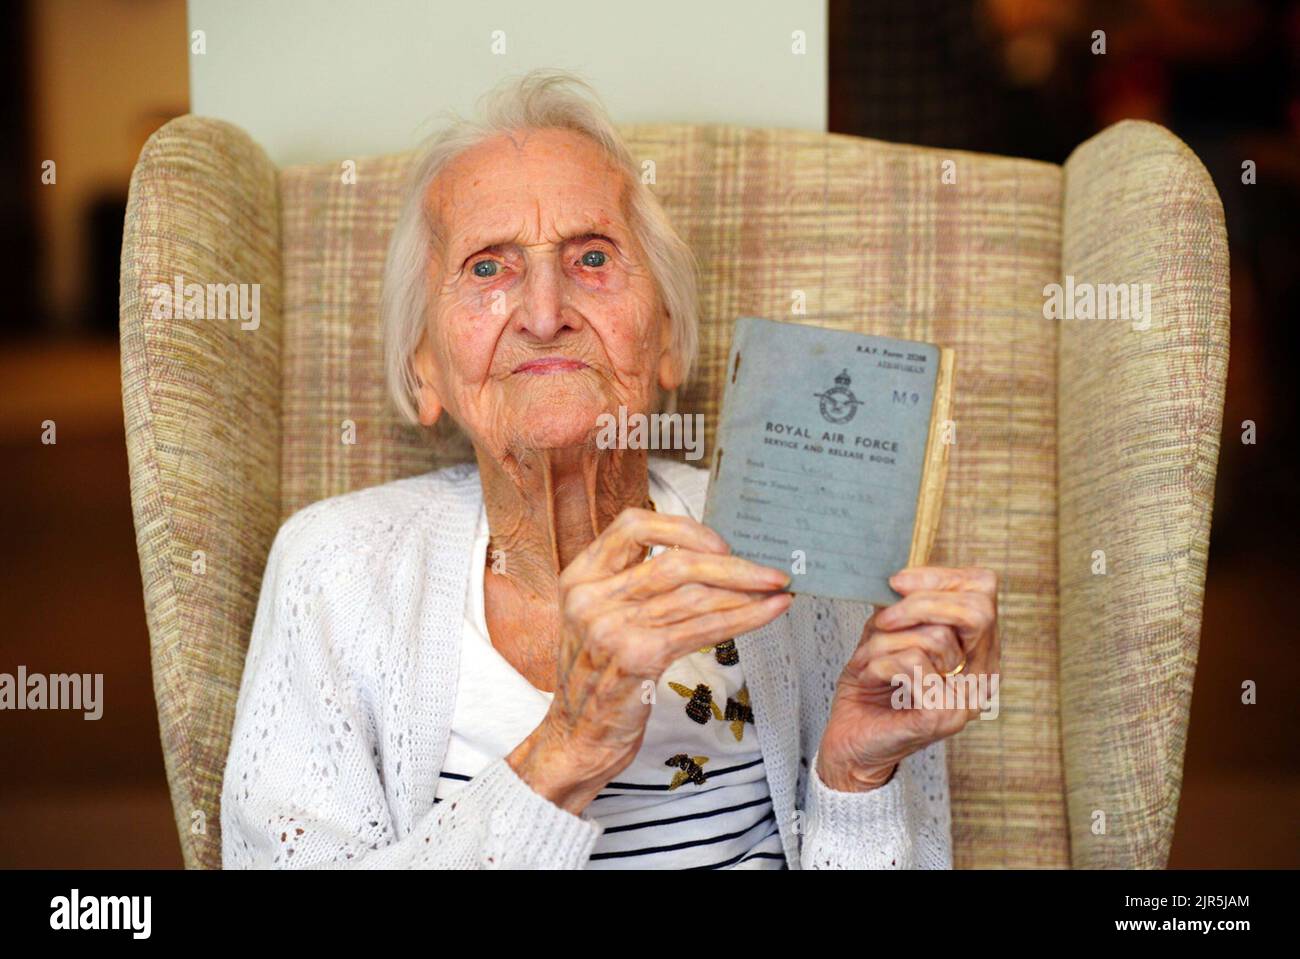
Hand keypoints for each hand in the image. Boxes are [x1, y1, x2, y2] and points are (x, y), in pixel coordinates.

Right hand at [508, 507, 792, 812]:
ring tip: (777, 591)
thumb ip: (633, 585)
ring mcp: (612, 627)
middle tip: (770, 571)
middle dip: (732, 564)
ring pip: (694, 595)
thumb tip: (707, 560)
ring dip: (746, 591)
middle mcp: (592, 597)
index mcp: (580, 576)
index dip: (682, 528)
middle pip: (675, 561)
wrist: (575, 737)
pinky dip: (743, 618)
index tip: (718, 544)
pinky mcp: (637, 657)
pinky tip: (767, 613)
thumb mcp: (598, 618)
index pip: (633, 525)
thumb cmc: (596, 677)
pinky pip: (702, 629)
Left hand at [815, 566, 999, 792]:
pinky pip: (913, 663)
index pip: (985, 590)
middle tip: (883, 620)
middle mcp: (983, 673)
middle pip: (977, 609)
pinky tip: (870, 677)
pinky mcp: (944, 716)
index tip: (897, 583)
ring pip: (935, 637)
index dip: (941, 577)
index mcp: (976, 648)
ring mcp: (967, 698)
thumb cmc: (870, 686)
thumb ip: (904, 606)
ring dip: (885, 642)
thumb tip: (905, 581)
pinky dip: (879, 663)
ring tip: (868, 661)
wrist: (850, 740)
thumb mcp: (887, 632)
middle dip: (919, 604)